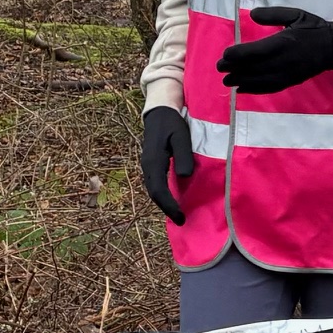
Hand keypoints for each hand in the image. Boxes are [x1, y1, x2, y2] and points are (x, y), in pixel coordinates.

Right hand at [141, 105, 194, 221]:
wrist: (159, 111)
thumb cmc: (173, 123)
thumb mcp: (181, 137)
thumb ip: (183, 156)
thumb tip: (184, 176)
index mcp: (154, 161)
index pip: (159, 190)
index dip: (169, 206)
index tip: (181, 217)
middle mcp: (148, 166)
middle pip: (154, 193)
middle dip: (166, 208)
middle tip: (181, 220)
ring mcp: (148, 165)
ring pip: (153, 189)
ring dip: (164, 203)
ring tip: (178, 214)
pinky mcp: (151, 163)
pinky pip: (155, 183)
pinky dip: (163, 194)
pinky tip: (173, 199)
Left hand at [219, 7, 332, 94]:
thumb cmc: (313, 28)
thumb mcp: (295, 15)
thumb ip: (273, 14)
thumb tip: (252, 14)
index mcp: (283, 42)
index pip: (254, 52)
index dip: (237, 55)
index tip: (225, 55)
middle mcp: (283, 61)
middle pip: (253, 68)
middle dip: (234, 69)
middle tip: (220, 68)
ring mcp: (287, 73)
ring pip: (259, 80)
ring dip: (241, 81)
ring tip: (227, 81)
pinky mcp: (291, 81)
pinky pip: (270, 88)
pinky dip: (254, 90)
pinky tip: (242, 90)